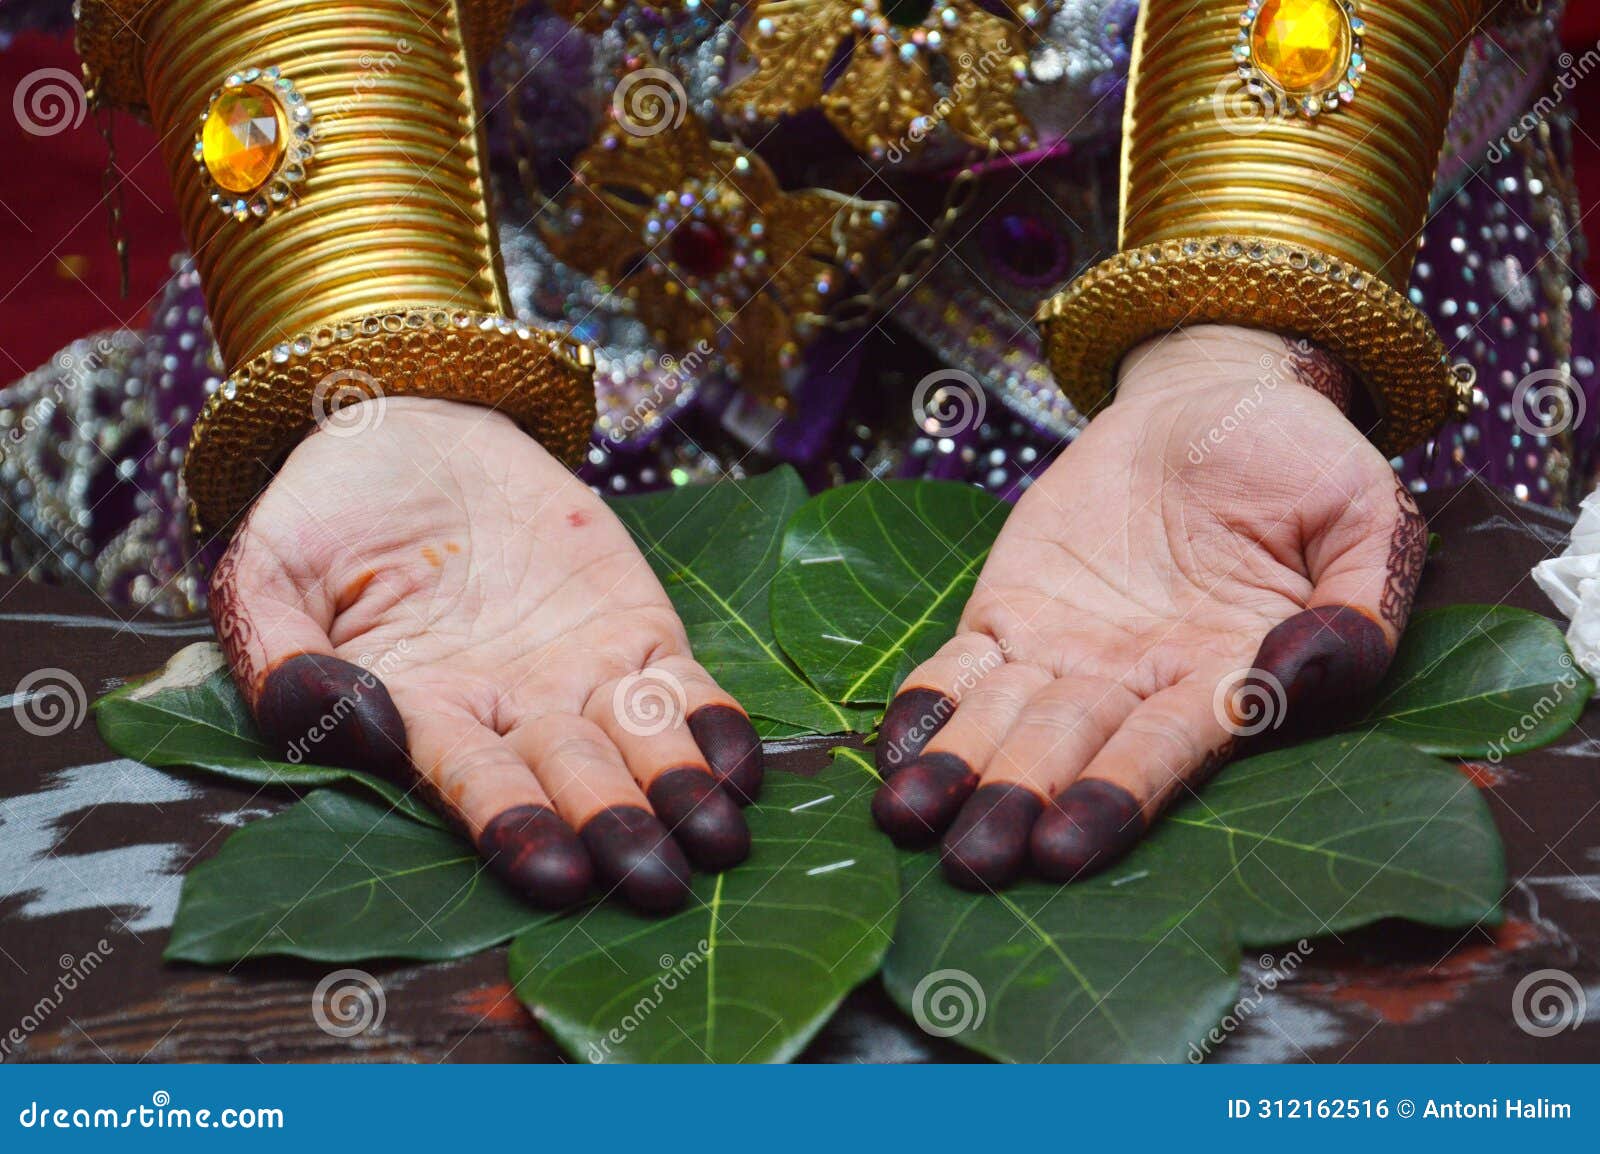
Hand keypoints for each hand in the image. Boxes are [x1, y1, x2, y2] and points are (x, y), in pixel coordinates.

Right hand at [208, 397, 761, 913]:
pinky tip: (739, 765)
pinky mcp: (636, 631)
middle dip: (617, 830)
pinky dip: (717, 726)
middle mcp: (512, 714)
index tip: (556, 871)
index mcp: (423, 714)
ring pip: (643, 745)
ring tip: (717, 838)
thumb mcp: (269, 570)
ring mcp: (582, 676)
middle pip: (574, 780)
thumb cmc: (329, 510)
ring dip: (683, 794)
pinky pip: (686, 687)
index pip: (476, 784)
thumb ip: (278, 653)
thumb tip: (335, 718)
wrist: (413, 431)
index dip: (516, 824)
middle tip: (657, 881)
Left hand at [872, 325, 1424, 889]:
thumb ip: (1355, 600)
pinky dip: (927, 703)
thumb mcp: (1360, 513)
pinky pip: (961, 668)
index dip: (1118, 790)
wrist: (1207, 401)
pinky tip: (896, 746)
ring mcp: (1067, 653)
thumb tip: (1307, 667)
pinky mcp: (1010, 613)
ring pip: (1003, 723)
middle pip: (1069, 751)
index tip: (1065, 842)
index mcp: (1229, 674)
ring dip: (958, 774)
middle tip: (969, 865)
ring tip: (906, 822)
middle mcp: (1139, 683)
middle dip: (1017, 804)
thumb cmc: (1297, 459)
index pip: (1168, 745)